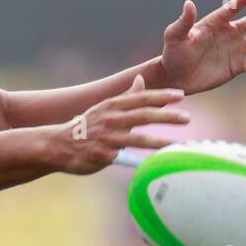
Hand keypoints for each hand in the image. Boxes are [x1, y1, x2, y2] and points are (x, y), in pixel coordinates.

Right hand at [56, 75, 189, 173]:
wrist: (58, 145)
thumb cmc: (86, 127)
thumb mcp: (105, 108)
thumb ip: (126, 97)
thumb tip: (141, 79)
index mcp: (112, 105)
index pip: (141, 97)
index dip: (161, 96)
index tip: (181, 95)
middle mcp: (111, 119)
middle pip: (143, 115)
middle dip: (166, 116)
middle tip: (186, 118)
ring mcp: (107, 138)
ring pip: (138, 138)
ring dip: (160, 141)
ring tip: (178, 145)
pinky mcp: (103, 155)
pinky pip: (127, 159)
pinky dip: (141, 161)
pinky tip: (156, 165)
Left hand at [161, 0, 245, 93]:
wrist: (176, 76)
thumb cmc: (173, 53)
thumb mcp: (175, 37)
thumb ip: (183, 22)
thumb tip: (189, 3)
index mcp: (216, 23)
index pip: (232, 9)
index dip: (242, 1)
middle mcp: (230, 33)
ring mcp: (235, 50)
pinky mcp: (236, 66)